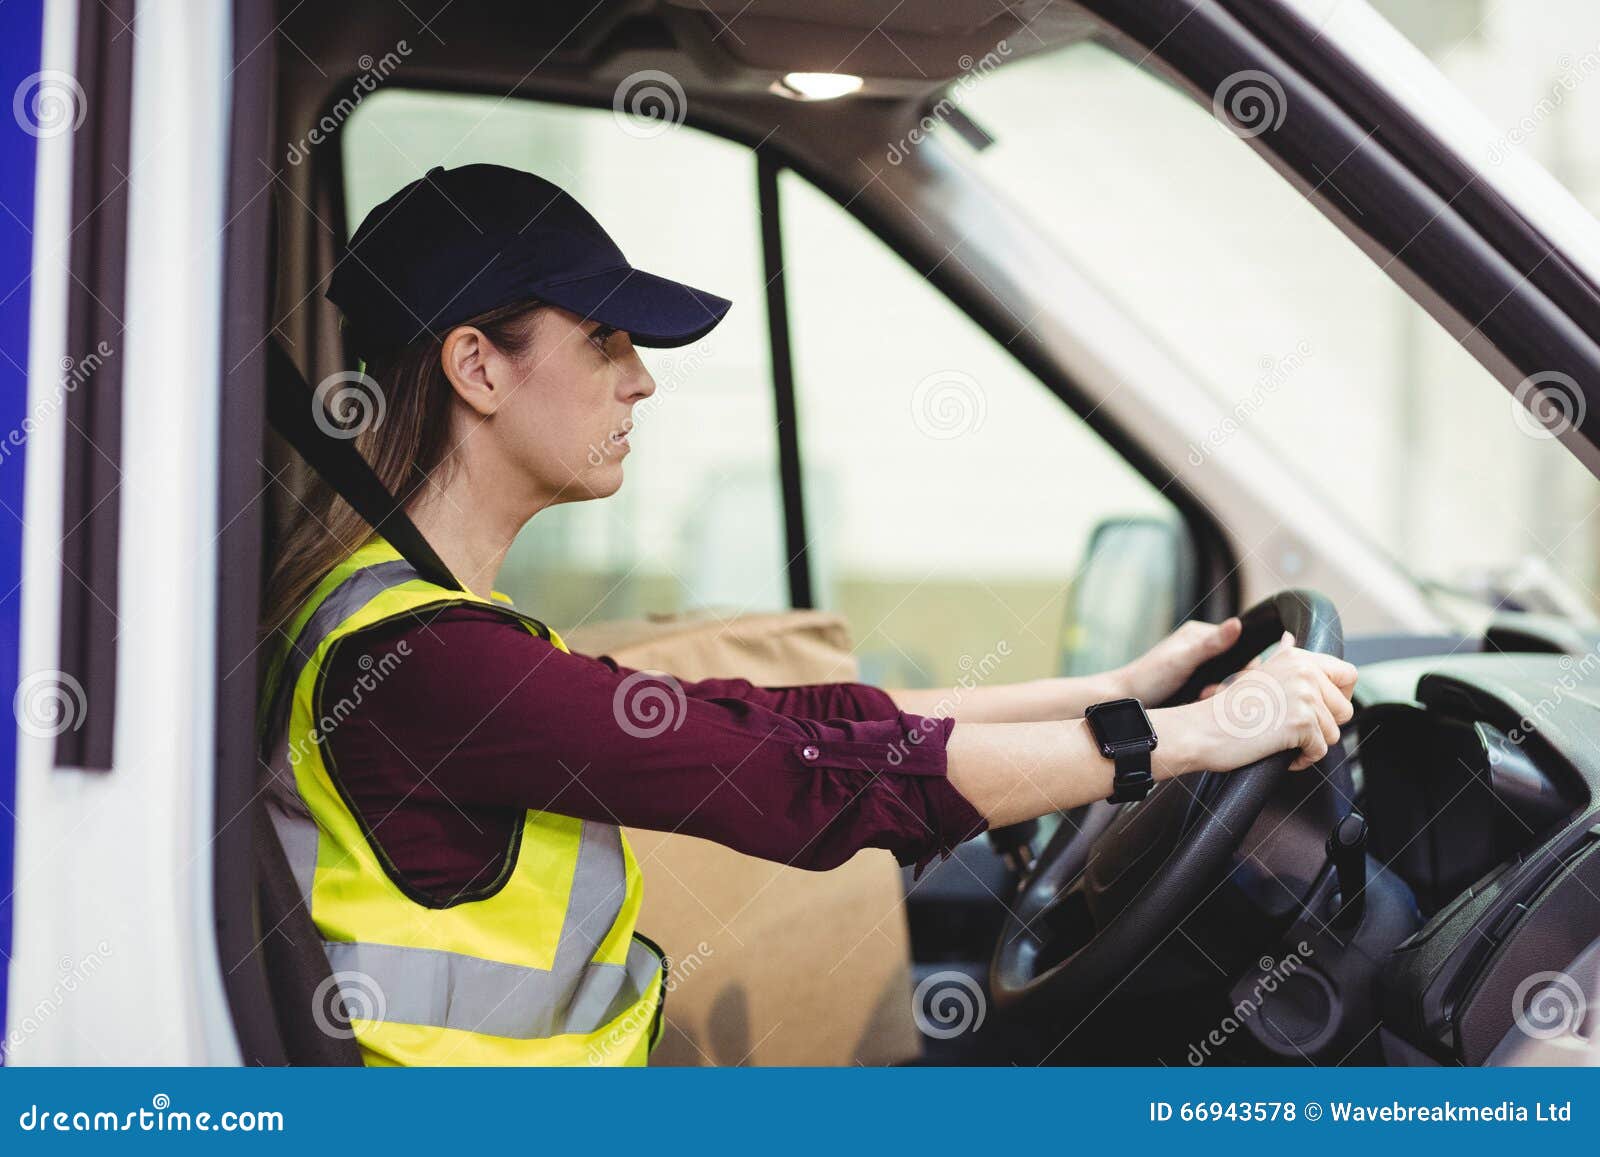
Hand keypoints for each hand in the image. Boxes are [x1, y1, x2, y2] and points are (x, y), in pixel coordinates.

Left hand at [1114, 617, 1243, 704]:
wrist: (1122, 699)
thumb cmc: (1148, 679)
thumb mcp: (1182, 661)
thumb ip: (1211, 645)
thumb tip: (1237, 623)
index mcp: (1201, 633)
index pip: (1241, 647)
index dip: (1243, 669)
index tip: (1225, 685)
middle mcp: (1202, 646)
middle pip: (1236, 666)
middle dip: (1228, 684)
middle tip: (1207, 696)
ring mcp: (1198, 664)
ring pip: (1226, 681)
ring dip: (1219, 694)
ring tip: (1200, 699)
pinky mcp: (1194, 682)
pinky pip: (1214, 690)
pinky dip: (1210, 699)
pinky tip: (1197, 703)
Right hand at [1153, 633, 1357, 775]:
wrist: (1202, 730)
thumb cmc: (1226, 709)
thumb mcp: (1257, 673)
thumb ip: (1282, 656)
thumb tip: (1290, 639)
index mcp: (1297, 657)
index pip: (1349, 675)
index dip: (1339, 697)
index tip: (1319, 709)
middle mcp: (1305, 672)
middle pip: (1345, 709)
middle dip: (1323, 725)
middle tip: (1289, 726)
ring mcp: (1305, 696)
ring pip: (1333, 734)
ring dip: (1309, 744)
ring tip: (1279, 738)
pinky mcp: (1302, 723)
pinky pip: (1320, 751)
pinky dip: (1301, 759)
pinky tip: (1278, 750)